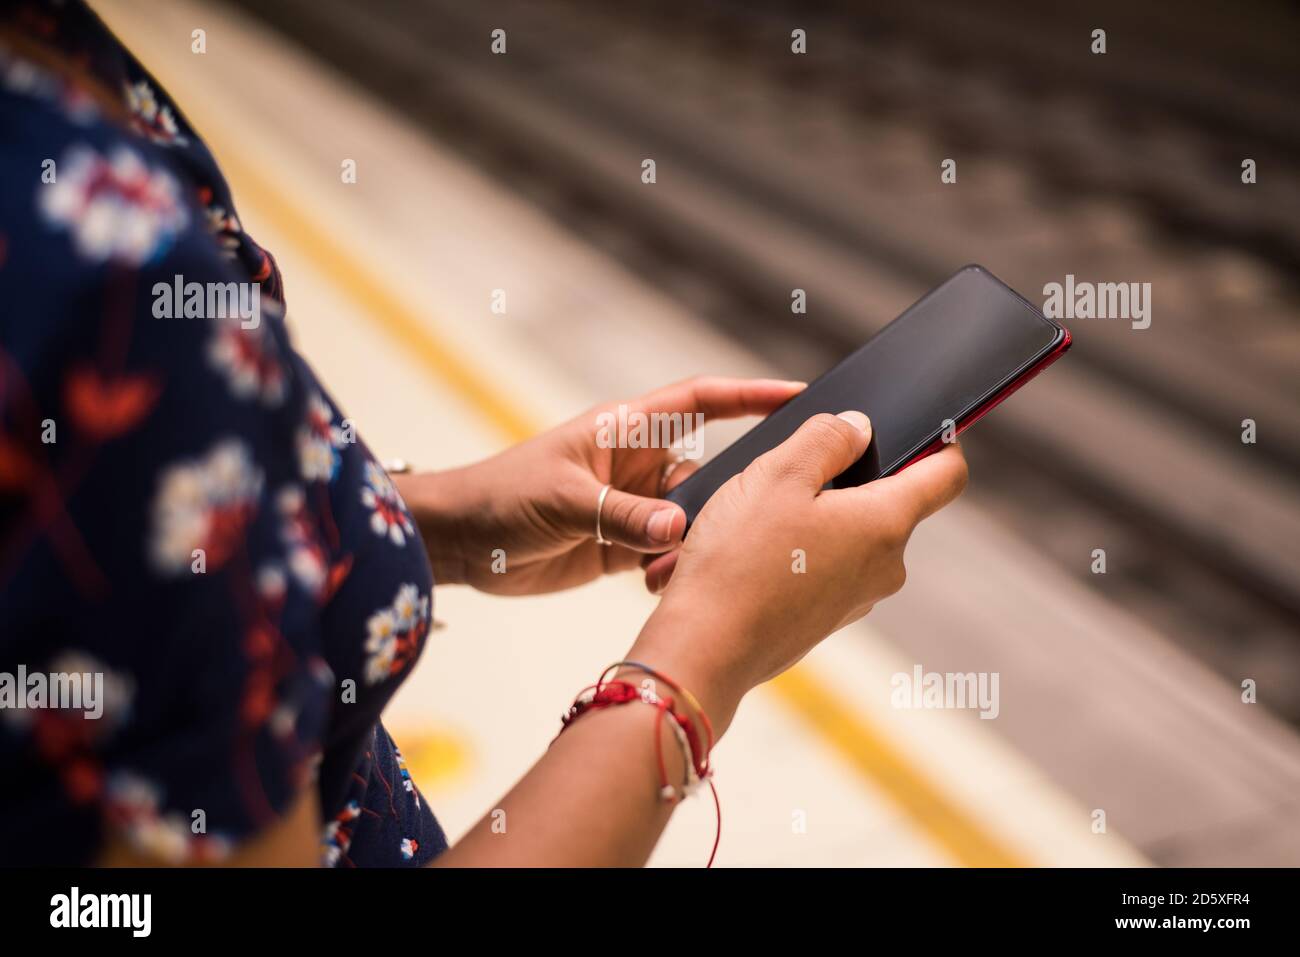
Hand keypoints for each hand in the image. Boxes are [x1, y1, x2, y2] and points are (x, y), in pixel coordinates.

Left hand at [395, 376, 805, 594]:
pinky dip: (673, 569)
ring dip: (695, 544)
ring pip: (692, 521)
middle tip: (757, 516)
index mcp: (627, 430)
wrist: (463, 543)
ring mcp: (634, 506)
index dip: (749, 394)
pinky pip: (667, 554)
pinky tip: (666, 584)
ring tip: (683, 565)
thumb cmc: (502, 496)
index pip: (700, 401)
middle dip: (731, 493)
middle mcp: (639, 464)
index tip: (798, 395)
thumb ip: (622, 515)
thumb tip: (678, 531)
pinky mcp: (624, 545)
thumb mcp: (563, 500)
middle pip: (707, 472)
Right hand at [627, 411, 967, 732]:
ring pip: (852, 534)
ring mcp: (857, 598)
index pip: (947, 474)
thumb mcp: (777, 474)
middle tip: (794, 470)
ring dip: (818, 515)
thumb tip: (857, 428)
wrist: (705, 648)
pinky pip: (827, 567)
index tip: (914, 426)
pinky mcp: (827, 619)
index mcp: (885, 523)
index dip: (939, 441)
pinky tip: (755, 553)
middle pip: (890, 501)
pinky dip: (800, 551)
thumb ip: (826, 438)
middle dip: (851, 477)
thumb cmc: (738, 562)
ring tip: (762, 516)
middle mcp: (884, 566)